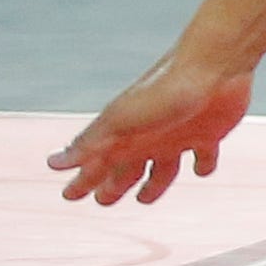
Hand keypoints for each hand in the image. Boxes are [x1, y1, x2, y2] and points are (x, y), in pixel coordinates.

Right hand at [51, 50, 254, 205]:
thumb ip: (90, 142)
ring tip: (144, 197)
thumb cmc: (162, 90)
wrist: (212, 65)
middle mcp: (149, 139)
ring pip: (161, 170)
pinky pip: (205, 156)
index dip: (83, 182)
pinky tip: (202, 169)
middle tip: (102, 200)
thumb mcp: (120, 120)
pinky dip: (204, 165)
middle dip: (112, 186)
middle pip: (125, 171)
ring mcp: (179, 136)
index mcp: (125, 138)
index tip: (69, 196)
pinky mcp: (209, 133)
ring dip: (154, 185)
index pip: (96, 166)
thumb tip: (53, 163)